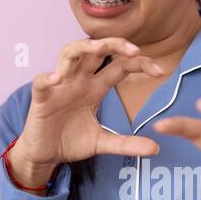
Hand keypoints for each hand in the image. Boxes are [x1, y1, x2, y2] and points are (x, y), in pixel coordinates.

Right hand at [12, 38, 165, 176]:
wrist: (45, 154)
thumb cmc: (70, 141)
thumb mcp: (102, 143)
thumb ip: (127, 143)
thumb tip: (156, 148)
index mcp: (96, 87)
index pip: (120, 65)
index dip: (140, 63)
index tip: (159, 71)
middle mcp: (79, 80)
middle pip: (96, 50)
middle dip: (115, 44)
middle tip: (134, 51)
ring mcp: (60, 86)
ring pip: (69, 54)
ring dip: (83, 47)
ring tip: (97, 47)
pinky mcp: (41, 98)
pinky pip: (41, 82)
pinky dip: (47, 78)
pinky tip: (57, 78)